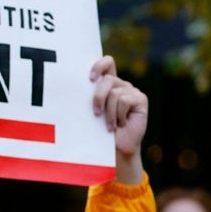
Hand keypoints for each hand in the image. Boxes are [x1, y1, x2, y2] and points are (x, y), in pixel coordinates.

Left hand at [89, 56, 146, 183]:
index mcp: (108, 84)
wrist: (116, 149)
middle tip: (96, 114)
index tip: (90, 79)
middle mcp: (121, 84)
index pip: (107, 62)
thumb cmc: (98, 130)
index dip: (99, 65)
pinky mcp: (141, 99)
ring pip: (114, 93)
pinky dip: (118, 115)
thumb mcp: (90, 111)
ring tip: (109, 126)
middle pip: (108, 79)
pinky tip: (120, 124)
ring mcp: (132, 91)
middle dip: (98, 97)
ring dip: (108, 113)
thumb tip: (69, 86)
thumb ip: (87, 97)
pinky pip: (125, 101)